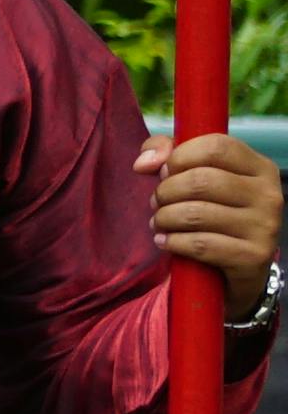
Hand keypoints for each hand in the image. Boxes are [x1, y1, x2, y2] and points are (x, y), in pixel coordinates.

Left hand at [143, 128, 283, 318]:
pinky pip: (200, 244)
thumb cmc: (214, 211)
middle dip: (165, 192)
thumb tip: (143, 163)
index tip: (164, 172)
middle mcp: (269, 194)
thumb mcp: (197, 176)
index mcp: (260, 167)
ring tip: (159, 222)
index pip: (216, 147)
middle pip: (200, 180)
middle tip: (157, 203)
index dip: (179, 157)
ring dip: (164, 218)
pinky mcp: (254, 256)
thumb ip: (167, 154)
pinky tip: (165, 241)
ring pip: (195, 213)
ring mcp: (265, 226)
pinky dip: (172, 242)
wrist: (239, 266)